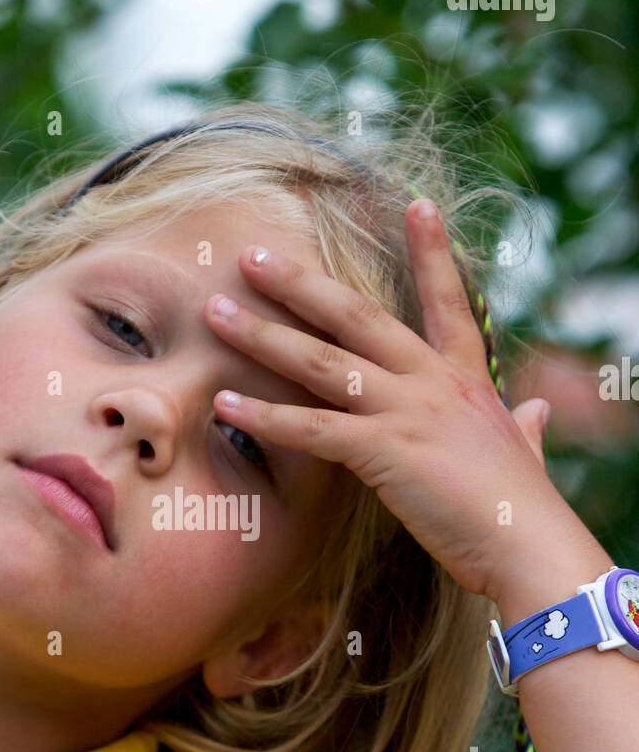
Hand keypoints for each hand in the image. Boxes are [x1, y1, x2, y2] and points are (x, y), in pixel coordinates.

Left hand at [205, 199, 566, 600]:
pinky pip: (312, 428)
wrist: (528, 546)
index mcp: (465, 378)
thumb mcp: (526, 452)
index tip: (420, 205)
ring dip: (263, 335)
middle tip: (251, 256)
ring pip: (321, 362)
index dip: (433, 253)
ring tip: (216, 311)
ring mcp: (408, 412)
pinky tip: (225, 400)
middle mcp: (432, 382)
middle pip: (357, 316)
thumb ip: (525, 426)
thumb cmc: (523, 509)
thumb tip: (535, 414)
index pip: (448, 302)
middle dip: (300, 283)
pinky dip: (265, 416)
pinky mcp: (386, 452)